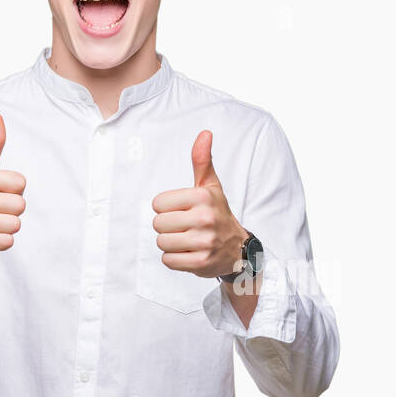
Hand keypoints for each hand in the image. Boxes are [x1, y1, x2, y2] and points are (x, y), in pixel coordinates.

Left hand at [151, 130, 247, 278]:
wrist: (237, 248)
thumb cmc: (217, 214)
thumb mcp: (211, 186)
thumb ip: (202, 160)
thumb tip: (205, 133)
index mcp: (203, 197)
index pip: (158, 203)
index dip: (166, 208)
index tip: (183, 211)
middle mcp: (205, 218)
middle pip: (158, 224)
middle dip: (168, 227)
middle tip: (185, 227)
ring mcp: (204, 242)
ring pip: (162, 243)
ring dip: (171, 244)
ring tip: (187, 240)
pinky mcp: (201, 263)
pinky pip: (168, 260)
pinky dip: (174, 259)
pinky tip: (189, 253)